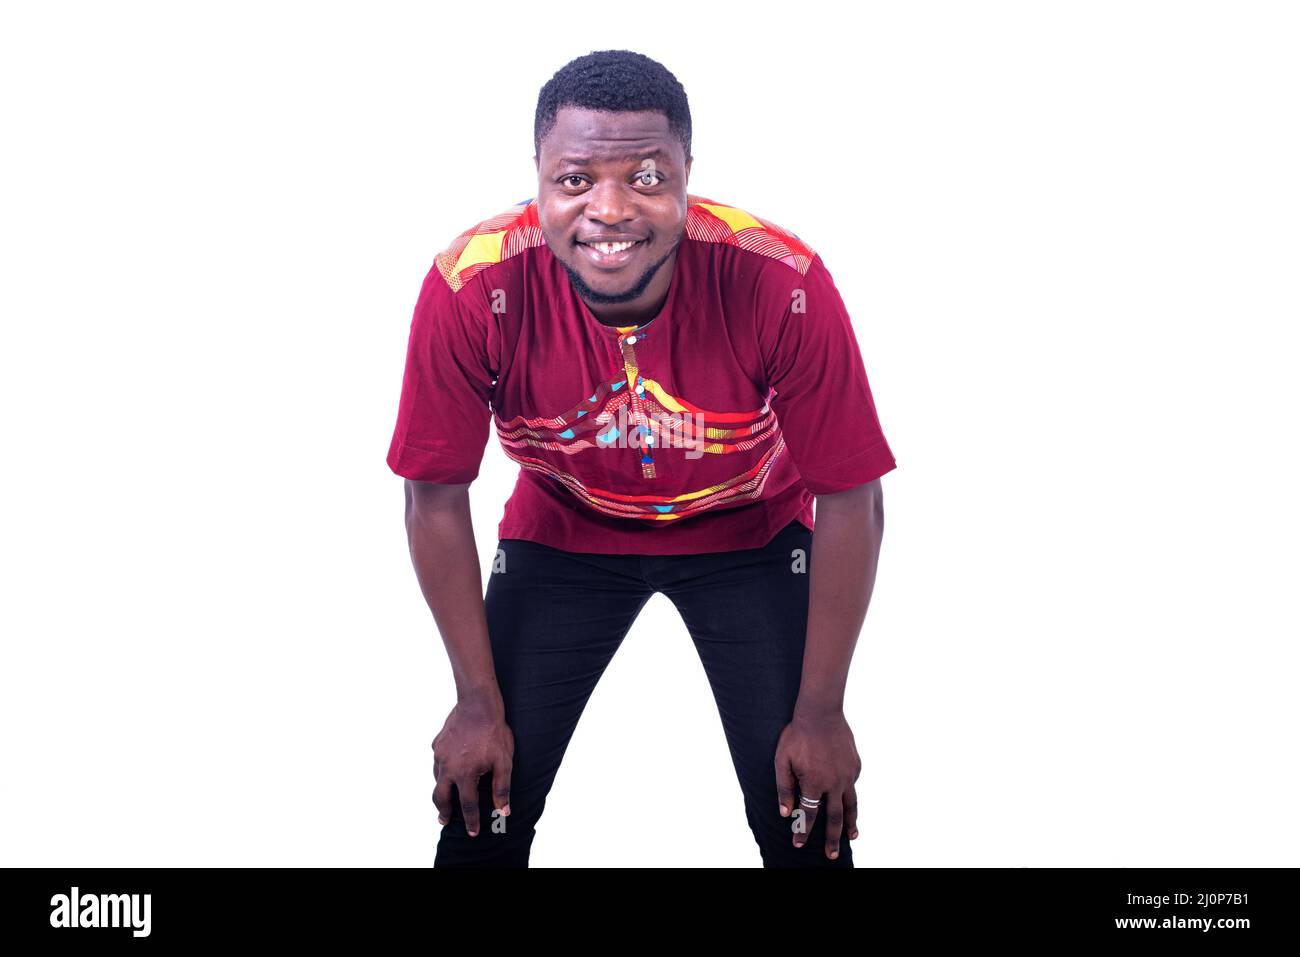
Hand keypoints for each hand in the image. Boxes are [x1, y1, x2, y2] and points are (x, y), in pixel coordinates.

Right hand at [431, 696, 513, 837]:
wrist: (478, 703)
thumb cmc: (494, 732)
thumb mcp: (503, 762)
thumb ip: (502, 787)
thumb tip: (503, 811)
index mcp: (464, 775)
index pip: (467, 805)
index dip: (471, 821)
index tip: (472, 832)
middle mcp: (447, 767)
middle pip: (440, 797)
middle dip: (443, 811)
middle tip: (444, 820)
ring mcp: (440, 754)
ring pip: (436, 778)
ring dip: (441, 789)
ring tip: (446, 794)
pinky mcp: (437, 743)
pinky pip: (437, 760)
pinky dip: (441, 768)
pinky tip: (448, 766)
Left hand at [774, 708, 861, 859]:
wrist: (821, 712)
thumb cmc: (797, 735)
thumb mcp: (782, 760)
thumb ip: (784, 788)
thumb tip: (786, 813)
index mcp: (814, 783)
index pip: (808, 814)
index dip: (803, 831)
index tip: (797, 844)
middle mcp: (834, 783)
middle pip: (834, 818)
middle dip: (832, 839)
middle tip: (831, 855)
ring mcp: (848, 774)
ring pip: (851, 805)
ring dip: (851, 823)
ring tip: (852, 837)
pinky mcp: (855, 766)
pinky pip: (852, 784)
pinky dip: (849, 794)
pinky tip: (847, 799)